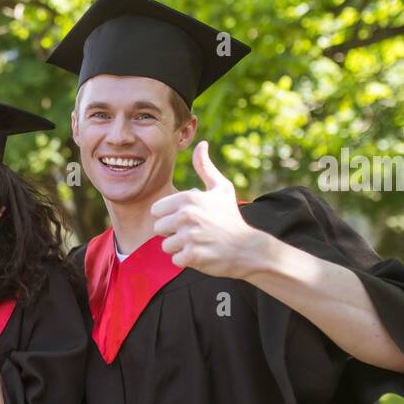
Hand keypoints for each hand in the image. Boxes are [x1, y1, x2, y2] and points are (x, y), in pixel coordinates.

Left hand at [151, 141, 268, 278]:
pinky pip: (176, 260)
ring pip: (166, 246)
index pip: (156, 210)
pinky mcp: (193, 256)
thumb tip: (201, 143)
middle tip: (194, 232)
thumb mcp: (220, 188)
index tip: (187, 219)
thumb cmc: (230, 217)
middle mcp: (186, 215)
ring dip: (180, 247)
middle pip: (158, 228)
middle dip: (173, 232)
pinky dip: (187, 260)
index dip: (169, 216)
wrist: (247, 248)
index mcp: (188, 198)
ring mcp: (189, 236)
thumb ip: (205, 167)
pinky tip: (202, 253)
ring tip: (199, 243)